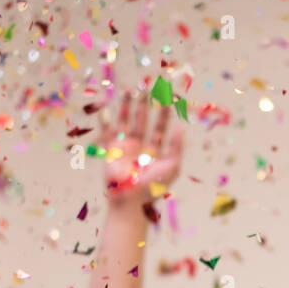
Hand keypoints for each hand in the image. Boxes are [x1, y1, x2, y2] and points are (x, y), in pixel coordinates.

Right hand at [98, 88, 184, 204]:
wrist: (131, 200)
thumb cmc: (153, 187)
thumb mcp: (171, 167)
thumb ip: (176, 147)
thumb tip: (183, 127)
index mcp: (156, 151)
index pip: (160, 128)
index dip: (163, 113)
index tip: (167, 97)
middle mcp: (140, 147)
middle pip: (143, 120)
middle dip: (144, 105)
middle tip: (146, 87)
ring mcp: (125, 147)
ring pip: (126, 121)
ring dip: (127, 106)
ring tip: (130, 90)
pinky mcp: (111, 150)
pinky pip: (107, 132)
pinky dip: (105, 121)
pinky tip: (105, 108)